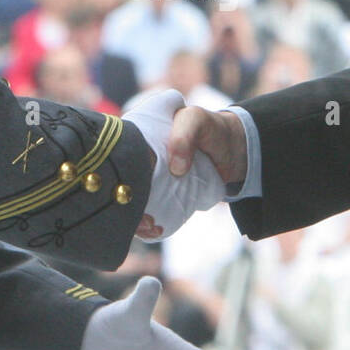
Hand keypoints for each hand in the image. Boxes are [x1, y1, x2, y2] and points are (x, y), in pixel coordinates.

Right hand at [124, 89, 228, 240]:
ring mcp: (148, 180)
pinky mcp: (160, 196)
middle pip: (120, 184)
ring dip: (135, 217)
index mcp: (137, 135)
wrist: (232, 149)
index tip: (130, 191)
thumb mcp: (196, 120)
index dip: (117, 174)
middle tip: (142, 218)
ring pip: (131, 201)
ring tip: (149, 226)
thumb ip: (184, 137)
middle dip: (125, 203)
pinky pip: (147, 211)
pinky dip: (146, 223)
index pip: (116, 155)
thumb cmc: (209, 128)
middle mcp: (136, 158)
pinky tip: (154, 230)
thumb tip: (175, 169)